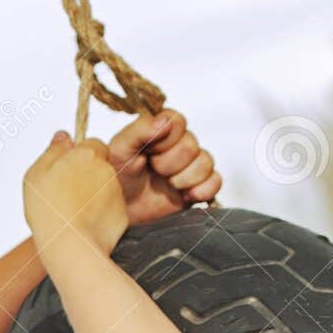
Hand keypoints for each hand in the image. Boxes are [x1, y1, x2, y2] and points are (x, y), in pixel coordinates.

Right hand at [23, 132, 127, 258]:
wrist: (70, 245)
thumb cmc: (48, 209)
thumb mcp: (37, 174)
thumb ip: (52, 151)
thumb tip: (63, 136)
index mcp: (86, 153)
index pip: (91, 144)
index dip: (79, 157)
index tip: (67, 171)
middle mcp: (106, 168)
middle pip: (100, 165)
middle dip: (88, 175)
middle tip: (68, 194)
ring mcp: (116, 192)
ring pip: (106, 187)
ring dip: (94, 194)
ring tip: (74, 212)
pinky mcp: (122, 213)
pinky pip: (111, 209)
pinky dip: (100, 214)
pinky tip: (84, 224)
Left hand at [109, 109, 221, 224]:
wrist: (120, 211)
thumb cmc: (117, 178)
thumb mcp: (119, 150)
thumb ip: (139, 130)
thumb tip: (164, 121)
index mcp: (161, 129)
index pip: (178, 122)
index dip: (164, 140)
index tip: (148, 153)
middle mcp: (179, 144)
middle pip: (191, 146)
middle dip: (168, 164)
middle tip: (153, 172)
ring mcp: (190, 165)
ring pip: (205, 163)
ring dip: (183, 179)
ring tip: (167, 186)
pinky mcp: (198, 185)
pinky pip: (215, 182)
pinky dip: (203, 190)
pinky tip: (186, 196)